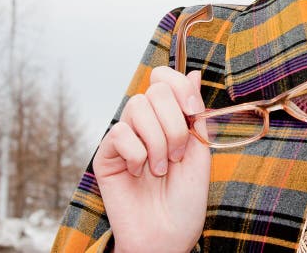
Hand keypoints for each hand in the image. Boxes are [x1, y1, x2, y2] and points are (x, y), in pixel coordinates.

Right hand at [93, 67, 210, 252]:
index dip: (178, 86)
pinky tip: (138, 173)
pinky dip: (136, 153)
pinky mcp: (106, 155)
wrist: (168, 234)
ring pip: (137, 107)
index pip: (165, 77)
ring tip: (160, 168)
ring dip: (157, 140)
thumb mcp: (200, 148)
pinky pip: (119, 133)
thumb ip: (194, 111)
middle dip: (174, 123)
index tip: (192, 110)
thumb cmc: (186, 197)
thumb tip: (192, 73)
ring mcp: (125, 137)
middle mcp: (147, 123)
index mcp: (171, 117)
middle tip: (177, 155)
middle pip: (155, 90)